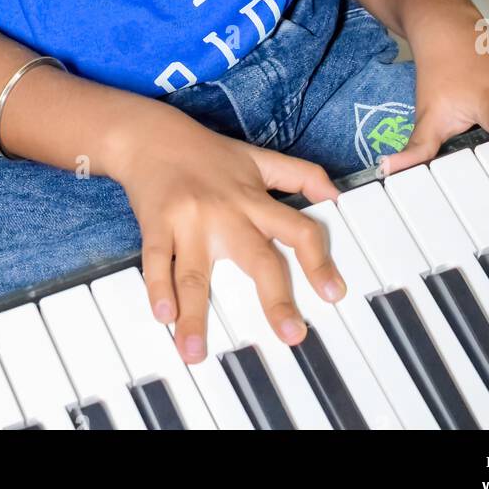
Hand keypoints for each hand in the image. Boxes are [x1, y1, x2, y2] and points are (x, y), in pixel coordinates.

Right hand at [111, 104, 345, 364]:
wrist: (152, 136)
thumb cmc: (208, 153)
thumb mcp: (258, 157)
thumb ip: (300, 175)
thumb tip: (336, 196)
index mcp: (254, 199)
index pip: (297, 228)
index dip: (319, 260)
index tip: (334, 292)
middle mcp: (227, 211)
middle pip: (257, 258)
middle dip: (276, 299)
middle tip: (292, 334)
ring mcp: (190, 219)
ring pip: (197, 272)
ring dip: (196, 315)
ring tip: (196, 352)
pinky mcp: (157, 223)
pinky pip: (158, 260)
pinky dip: (158, 288)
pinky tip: (164, 316)